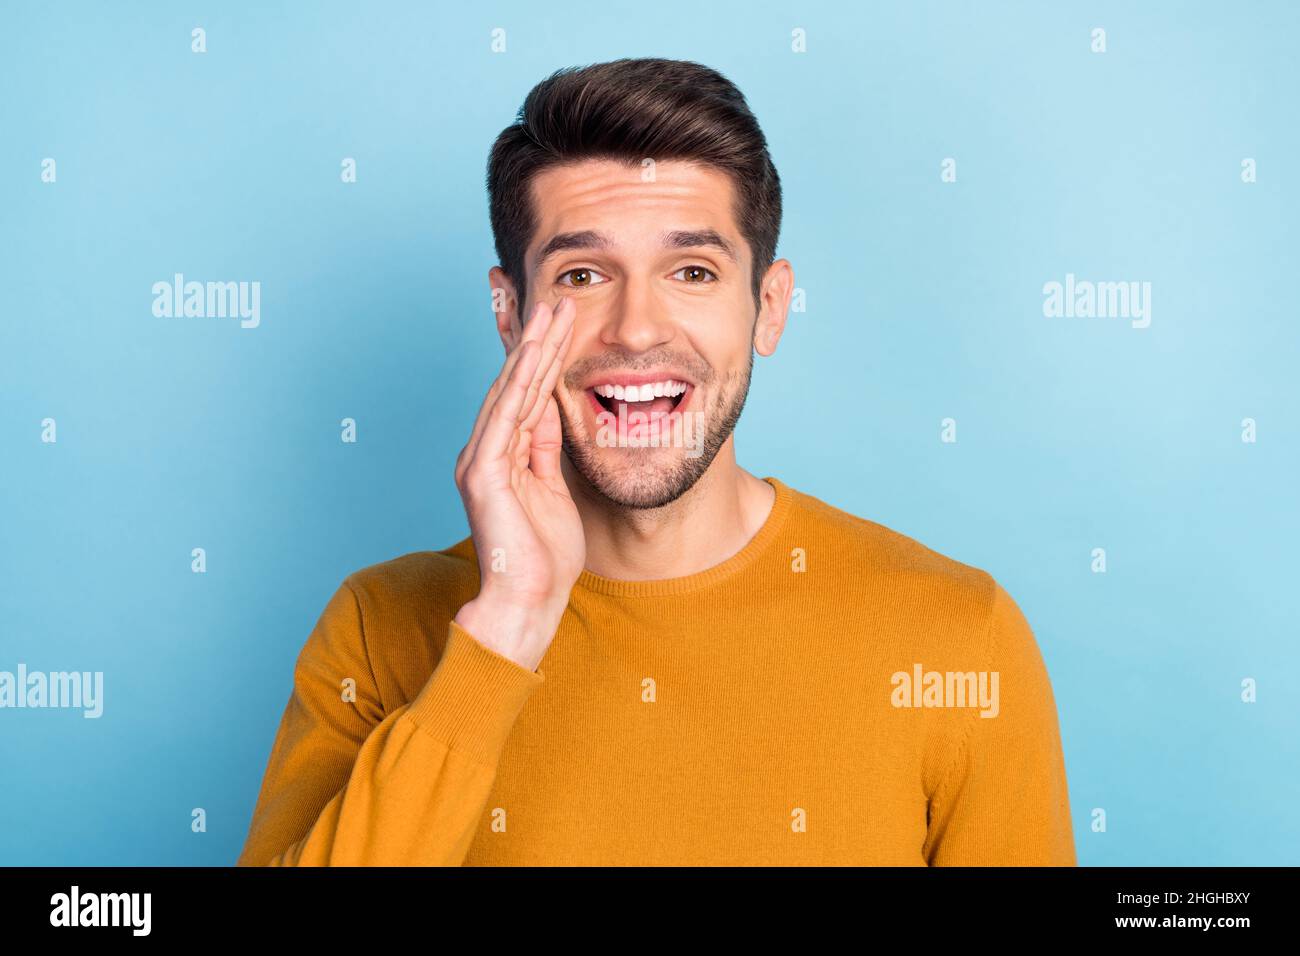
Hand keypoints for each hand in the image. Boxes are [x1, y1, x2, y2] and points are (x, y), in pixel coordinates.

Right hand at [452, 296, 583, 670]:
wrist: (527, 599)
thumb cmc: (544, 556)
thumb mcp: (552, 488)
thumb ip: (544, 449)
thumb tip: (549, 408)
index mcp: (502, 455)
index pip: (524, 394)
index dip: (542, 356)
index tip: (560, 321)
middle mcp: (485, 451)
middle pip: (514, 384)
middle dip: (536, 340)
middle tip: (557, 299)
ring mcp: (480, 461)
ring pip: (509, 393)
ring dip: (531, 351)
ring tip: (550, 313)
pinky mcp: (482, 475)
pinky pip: (504, 420)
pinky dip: (519, 386)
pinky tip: (533, 356)